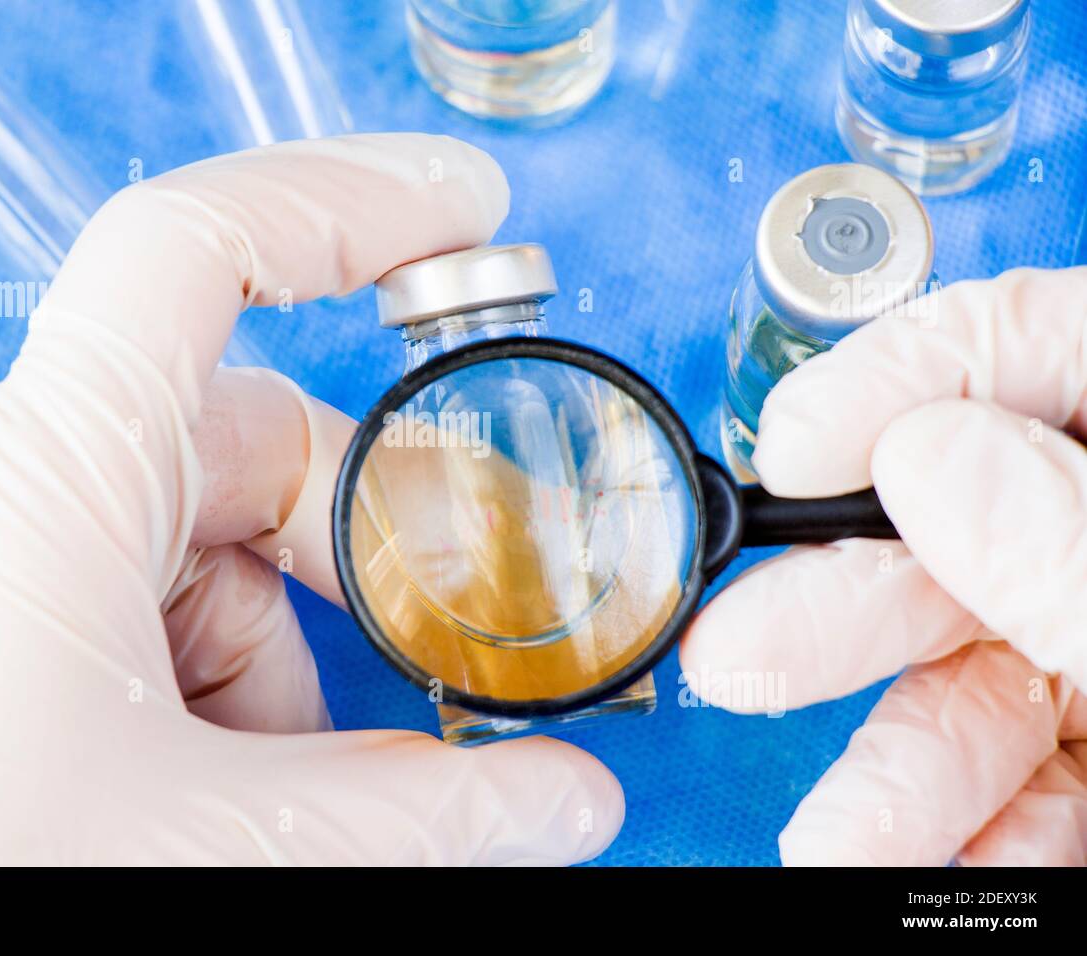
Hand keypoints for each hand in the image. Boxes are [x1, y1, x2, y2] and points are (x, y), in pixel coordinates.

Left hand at [0, 134, 621, 864]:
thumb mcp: (215, 844)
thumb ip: (420, 815)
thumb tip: (568, 799)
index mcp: (36, 483)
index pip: (195, 252)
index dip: (347, 206)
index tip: (464, 215)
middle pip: (233, 441)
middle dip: (359, 553)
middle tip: (456, 643)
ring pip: (184, 549)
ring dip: (273, 659)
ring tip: (285, 797)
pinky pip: (112, 608)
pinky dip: (191, 688)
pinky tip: (202, 796)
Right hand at [681, 267, 1086, 865]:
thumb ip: (1069, 544)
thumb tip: (925, 454)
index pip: (1031, 345)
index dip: (896, 374)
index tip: (792, 438)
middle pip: (961, 529)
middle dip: (840, 602)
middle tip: (746, 645)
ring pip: (978, 683)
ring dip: (893, 771)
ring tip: (834, 836)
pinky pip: (1026, 781)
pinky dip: (965, 830)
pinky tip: (920, 853)